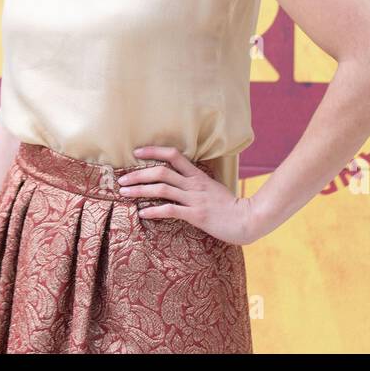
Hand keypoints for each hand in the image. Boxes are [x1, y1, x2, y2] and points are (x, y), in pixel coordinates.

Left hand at [119, 146, 263, 245]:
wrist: (248, 219)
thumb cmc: (230, 206)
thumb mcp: (213, 189)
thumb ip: (197, 184)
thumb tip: (180, 181)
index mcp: (198, 176)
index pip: (174, 155)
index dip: (154, 151)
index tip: (136, 152)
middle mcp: (194, 184)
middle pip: (161, 172)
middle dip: (138, 174)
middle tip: (121, 178)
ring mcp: (194, 199)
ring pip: (162, 189)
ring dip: (140, 190)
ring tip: (124, 192)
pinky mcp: (196, 215)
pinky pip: (170, 210)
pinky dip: (153, 211)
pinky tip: (141, 213)